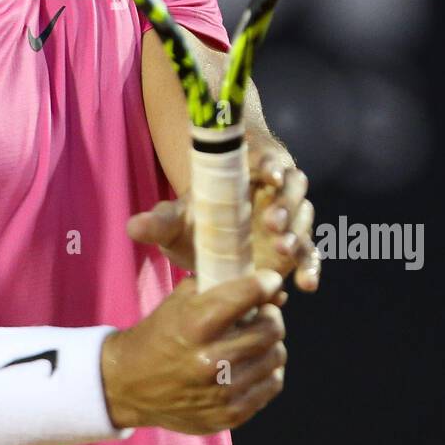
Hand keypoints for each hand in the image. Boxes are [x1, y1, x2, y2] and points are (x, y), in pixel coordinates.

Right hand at [101, 269, 286, 433]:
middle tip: (262, 313)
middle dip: (271, 314)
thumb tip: (275, 290)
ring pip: (277, 356)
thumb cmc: (160, 333)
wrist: (130, 385)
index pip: (253, 293)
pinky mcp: (230, 415)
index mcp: (197, 324)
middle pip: (272, 328)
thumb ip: (224, 285)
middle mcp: (212, 359)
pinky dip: (267, 370)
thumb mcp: (181, 299)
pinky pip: (272, 384)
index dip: (267, 282)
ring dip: (270, 343)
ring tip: (254, 340)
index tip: (269, 282)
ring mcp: (223, 391)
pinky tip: (250, 364)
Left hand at [125, 151, 318, 292]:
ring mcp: (289, 221)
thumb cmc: (196, 221)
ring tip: (283, 250)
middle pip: (293, 189)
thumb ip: (159, 221)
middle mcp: (275, 192)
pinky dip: (311, 267)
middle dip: (285, 204)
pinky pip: (310, 255)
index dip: (271, 164)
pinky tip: (306, 285)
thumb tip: (133, 227)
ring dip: (297, 233)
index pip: (267, 159)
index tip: (268, 174)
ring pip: (303, 220)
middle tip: (272, 222)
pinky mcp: (295, 249)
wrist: (210, 247)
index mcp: (250, 172)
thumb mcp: (176, 220)